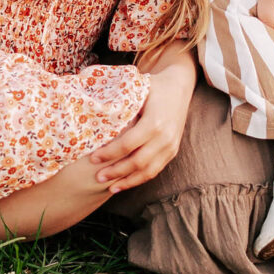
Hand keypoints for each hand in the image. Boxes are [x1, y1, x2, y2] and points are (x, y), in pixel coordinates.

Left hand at [89, 62, 195, 192]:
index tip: (93, 158)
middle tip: (98, 176)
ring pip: (147, 171)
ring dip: (127, 181)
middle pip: (137, 162)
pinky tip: (125, 183)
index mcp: (154, 122)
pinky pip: (155, 170)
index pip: (128, 144)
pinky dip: (139, 179)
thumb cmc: (154, 87)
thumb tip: (93, 116)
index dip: (109, 154)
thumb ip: (121, 105)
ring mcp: (170, 146)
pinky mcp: (172, 152)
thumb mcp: (138, 90)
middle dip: (116, 172)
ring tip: (110, 186)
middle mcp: (164, 138)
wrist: (180, 87)